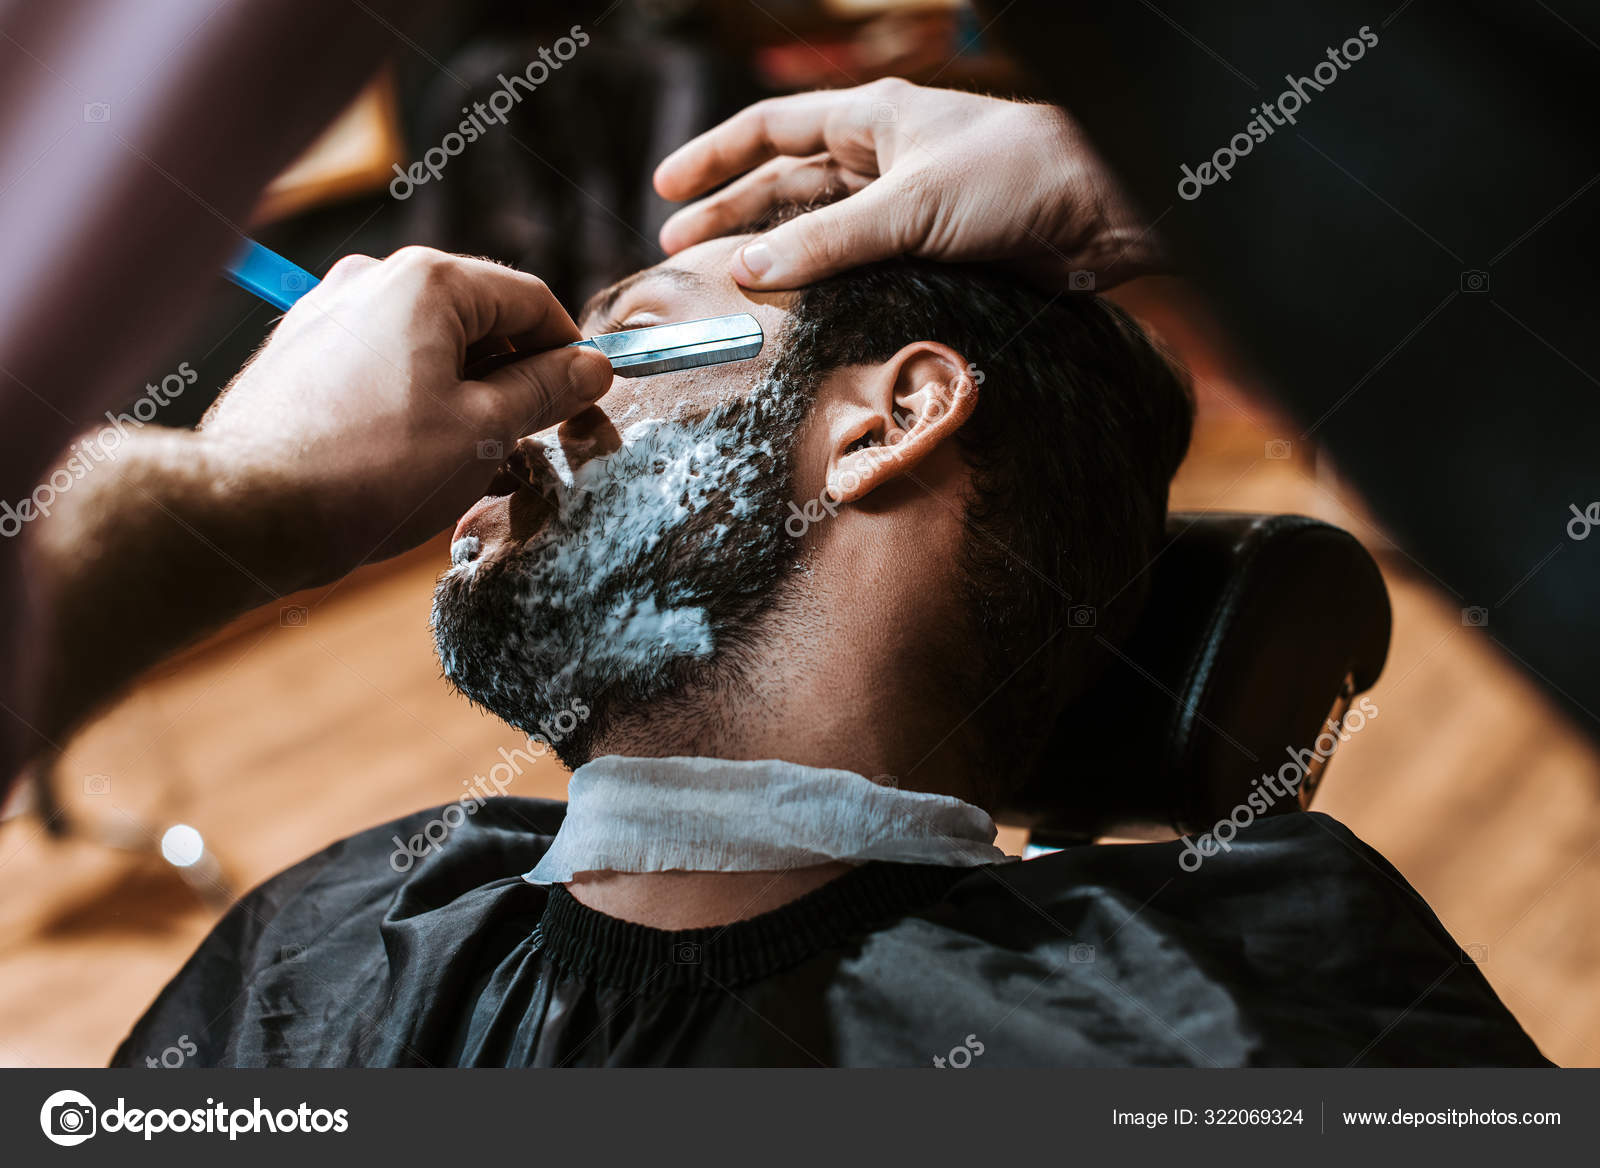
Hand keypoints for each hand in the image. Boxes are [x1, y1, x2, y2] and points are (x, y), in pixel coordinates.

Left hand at [197, 246, 612, 587]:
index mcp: (426, 281)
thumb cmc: (369, 471)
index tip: (587, 400)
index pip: (529, 301)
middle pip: (478, 320)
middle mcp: (372, 279)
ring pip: (429, 348)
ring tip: (482, 466)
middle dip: (516, 379)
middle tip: (539, 442)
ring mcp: (328, 314)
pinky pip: (384, 367)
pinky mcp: (300, 355)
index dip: (570, 353)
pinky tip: (427, 462)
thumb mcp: (484, 434)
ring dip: (469, 398)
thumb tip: (591, 367)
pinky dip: (419, 404)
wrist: (246, 511)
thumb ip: (544, 391)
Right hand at [654, 78, 1160, 291]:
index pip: (772, 129)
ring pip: (821, 232)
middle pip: (787, 185)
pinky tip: (799, 312)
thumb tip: (747, 269)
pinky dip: (826, 288)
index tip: (667, 191)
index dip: (716, 157)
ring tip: (729, 290)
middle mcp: (882, 160)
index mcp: (871, 120)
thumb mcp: (910, 204)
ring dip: (776, 258)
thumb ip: (826, 240)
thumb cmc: (1014, 176)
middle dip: (733, 216)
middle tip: (681, 255)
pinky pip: (861, 269)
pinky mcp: (931, 254)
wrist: (1101, 215)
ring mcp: (906, 209)